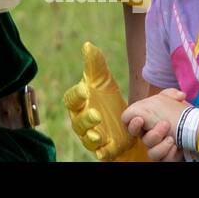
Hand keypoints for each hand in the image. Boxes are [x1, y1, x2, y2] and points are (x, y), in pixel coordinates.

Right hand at [63, 41, 148, 160]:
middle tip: (96, 114)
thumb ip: (96, 64)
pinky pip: (99, 152)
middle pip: (77, 121)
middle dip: (85, 119)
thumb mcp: (105, 81)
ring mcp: (91, 135)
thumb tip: (88, 45)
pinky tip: (107, 150)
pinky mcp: (103, 148)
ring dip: (91, 136)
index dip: (76, 95)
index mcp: (80, 102)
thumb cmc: (109, 99)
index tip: (85, 89)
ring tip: (99, 134)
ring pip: (86, 137)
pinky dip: (101, 152)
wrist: (126, 121)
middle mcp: (81, 119)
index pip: (71, 98)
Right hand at [122, 88, 188, 160]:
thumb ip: (170, 93)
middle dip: (152, 133)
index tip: (140, 119)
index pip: (129, 124)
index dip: (131, 123)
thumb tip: (180, 95)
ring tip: (172, 138)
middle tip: (165, 124)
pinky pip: (163, 159)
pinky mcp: (166, 157)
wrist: (196, 130)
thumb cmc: (180, 115)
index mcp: (145, 123)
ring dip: (161, 145)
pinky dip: (169, 153)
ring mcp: (157, 148)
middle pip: (142, 139)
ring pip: (151, 152)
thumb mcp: (174, 101)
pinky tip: (176, 146)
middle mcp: (149, 136)